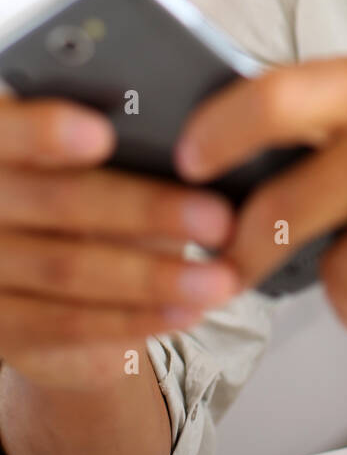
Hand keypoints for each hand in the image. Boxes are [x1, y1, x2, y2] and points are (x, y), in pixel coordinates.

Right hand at [0, 95, 239, 387]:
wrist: (38, 271)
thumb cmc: (82, 185)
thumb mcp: (90, 159)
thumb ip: (120, 145)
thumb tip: (191, 146)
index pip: (6, 131)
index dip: (45, 132)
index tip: (103, 136)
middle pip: (56, 201)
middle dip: (144, 211)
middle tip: (218, 218)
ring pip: (67, 269)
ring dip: (153, 277)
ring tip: (219, 278)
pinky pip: (66, 323)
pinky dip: (133, 317)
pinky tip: (185, 310)